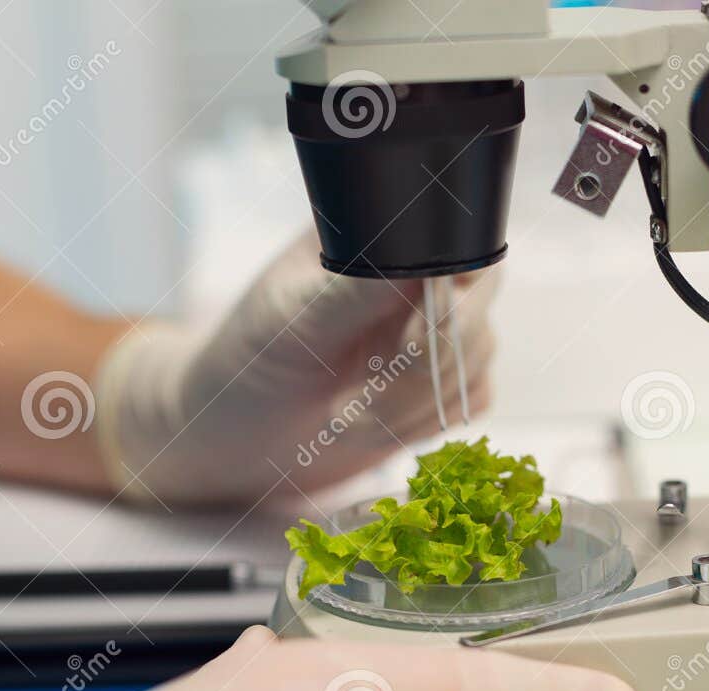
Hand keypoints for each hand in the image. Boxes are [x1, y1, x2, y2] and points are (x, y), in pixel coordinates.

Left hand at [95, 229, 499, 504]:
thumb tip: (417, 263)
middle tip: (360, 401)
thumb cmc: (245, 364)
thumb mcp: (290, 321)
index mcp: (377, 236)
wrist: (232, 436)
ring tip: (345, 418)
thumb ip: (353, 292)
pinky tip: (370, 428)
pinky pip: (470, 400)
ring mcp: (429, 330)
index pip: (455, 246)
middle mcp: (413, 276)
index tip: (404, 348)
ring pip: (475, 361)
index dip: (448, 300)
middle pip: (476, 307)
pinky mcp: (438, 382)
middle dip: (427, 366)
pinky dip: (427, 423)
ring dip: (416, 404)